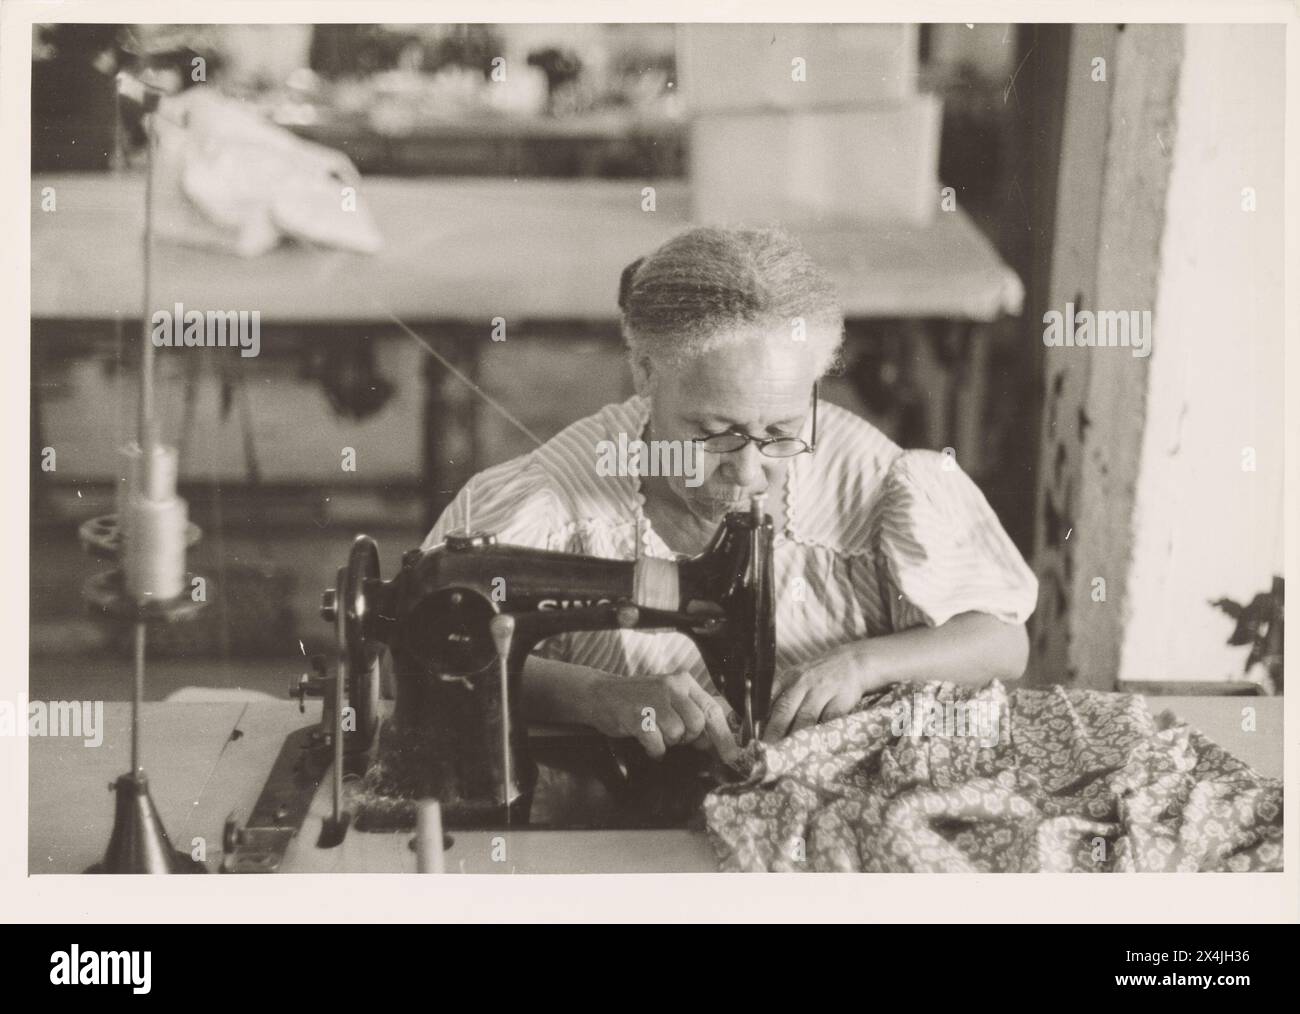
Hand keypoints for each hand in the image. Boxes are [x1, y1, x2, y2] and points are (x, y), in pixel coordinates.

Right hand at [588, 672, 738, 762]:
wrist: (601, 694)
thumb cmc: (640, 700)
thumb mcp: (669, 699)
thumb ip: (692, 714)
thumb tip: (714, 741)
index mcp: (684, 682)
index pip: (713, 710)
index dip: (724, 736)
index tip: (732, 757)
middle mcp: (671, 686)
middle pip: (698, 724)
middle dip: (688, 737)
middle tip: (673, 734)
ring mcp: (653, 700)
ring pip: (678, 734)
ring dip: (668, 741)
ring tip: (656, 732)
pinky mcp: (637, 716)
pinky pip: (658, 743)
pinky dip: (654, 749)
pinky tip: (646, 741)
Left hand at [762, 643, 875, 742]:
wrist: (851, 663)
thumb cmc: (817, 678)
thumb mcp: (795, 680)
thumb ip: (778, 700)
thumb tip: (757, 728)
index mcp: (786, 678)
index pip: (766, 699)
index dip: (758, 720)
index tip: (753, 739)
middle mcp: (802, 682)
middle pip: (784, 710)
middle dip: (773, 733)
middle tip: (767, 753)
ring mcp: (822, 690)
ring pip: (806, 717)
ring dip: (795, 738)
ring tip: (787, 756)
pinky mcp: (840, 700)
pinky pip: (828, 721)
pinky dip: (820, 736)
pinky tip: (813, 749)